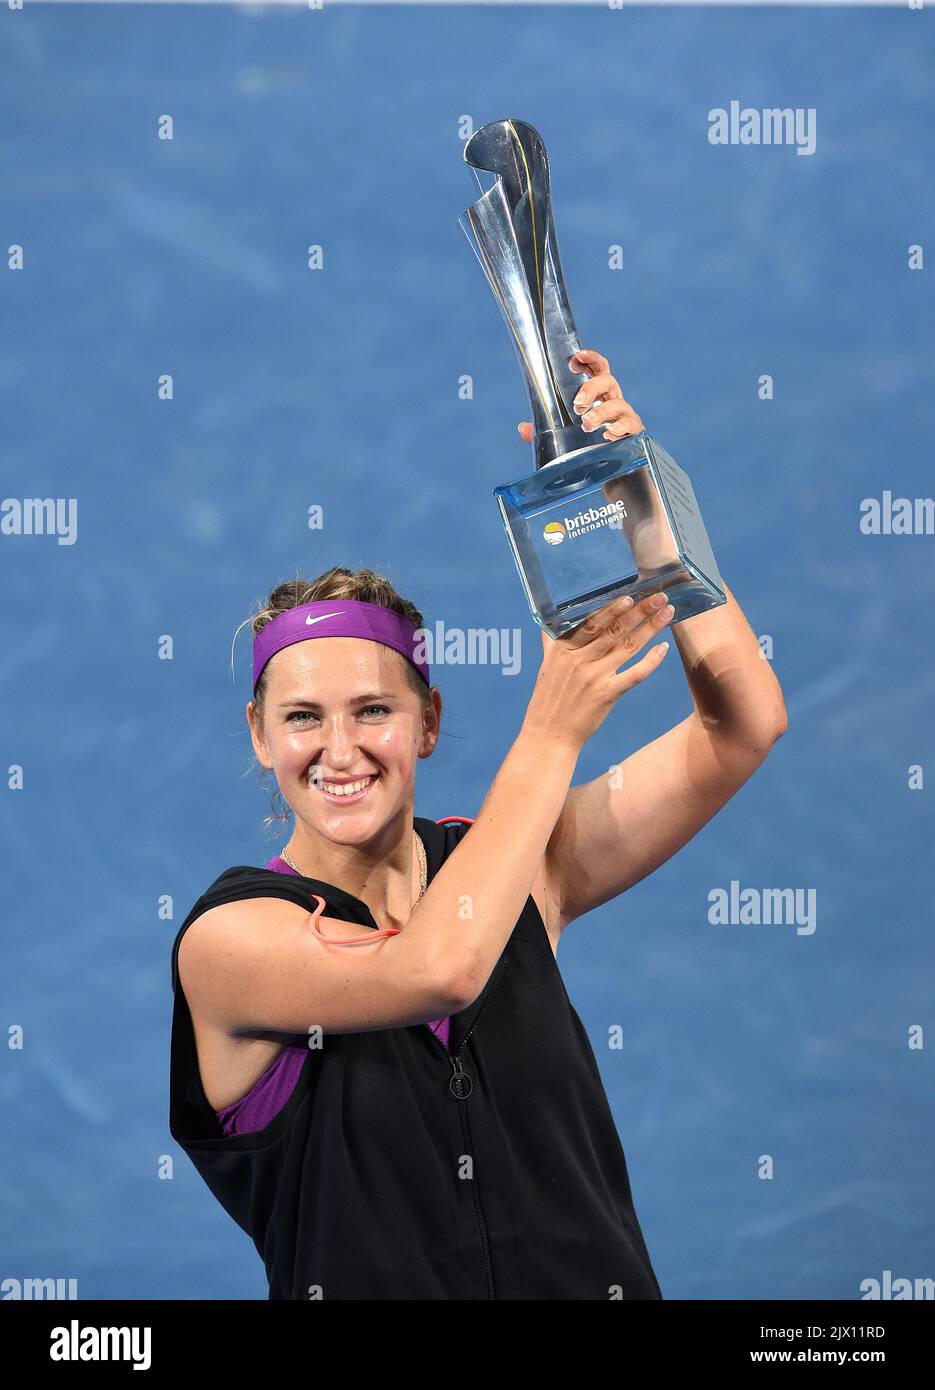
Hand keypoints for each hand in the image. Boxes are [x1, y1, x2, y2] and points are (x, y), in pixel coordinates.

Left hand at [517, 348, 644, 445]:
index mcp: (598, 395)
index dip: (590, 359)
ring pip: (617, 404)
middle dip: (591, 388)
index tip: (577, 357)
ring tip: (586, 424)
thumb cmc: (588, 446)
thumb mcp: (564, 437)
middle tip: (577, 405)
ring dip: (601, 412)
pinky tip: (607, 435)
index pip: (598, 369)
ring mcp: (625, 415)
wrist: (610, 470)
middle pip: (607, 381)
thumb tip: (523, 428)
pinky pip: (630, 425)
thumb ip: (545, 432)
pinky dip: (619, 428)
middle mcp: (613, 400)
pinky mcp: (634, 432)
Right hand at [526, 590, 673, 751]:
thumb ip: (550, 643)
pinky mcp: (606, 694)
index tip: (631, 594)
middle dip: (639, 611)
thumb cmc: (548, 700)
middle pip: (614, 630)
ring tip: (667, 613)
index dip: (612, 608)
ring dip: (650, 628)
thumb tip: (548, 622)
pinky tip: (663, 648)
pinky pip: (634, 674)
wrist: (549, 735)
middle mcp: (579, 660)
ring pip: (627, 646)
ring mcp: (593, 677)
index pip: (591, 623)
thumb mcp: (546, 666)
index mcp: (562, 650)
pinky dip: (650, 661)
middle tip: (659, 597)